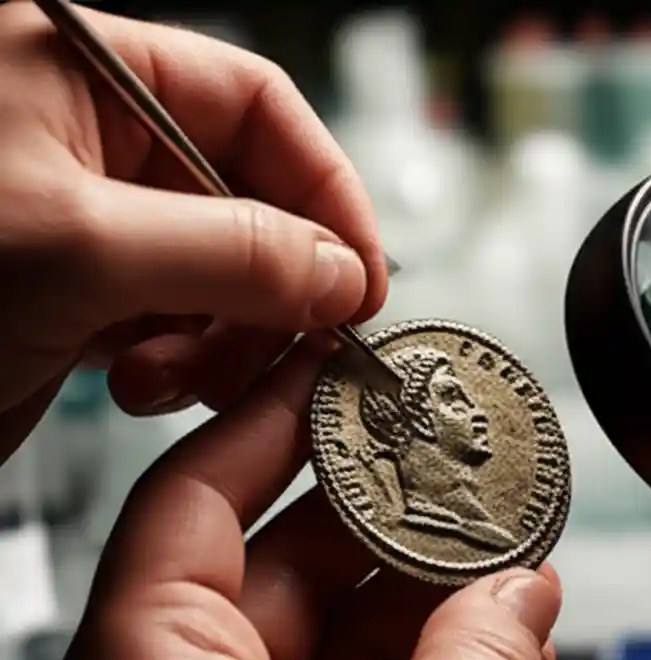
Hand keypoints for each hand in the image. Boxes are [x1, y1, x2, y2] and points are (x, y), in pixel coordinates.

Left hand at [0, 2, 386, 461]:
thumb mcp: (78, 250)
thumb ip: (235, 250)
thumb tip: (345, 271)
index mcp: (83, 74)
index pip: (253, 103)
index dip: (324, 186)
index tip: (361, 270)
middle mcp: (92, 141)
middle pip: (251, 196)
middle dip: (275, 278)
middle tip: (294, 341)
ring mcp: (92, 224)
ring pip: (226, 270)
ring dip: (229, 333)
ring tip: (183, 374)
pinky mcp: (84, 296)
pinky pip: (182, 319)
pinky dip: (188, 360)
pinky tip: (147, 383)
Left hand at [45, 340, 560, 659]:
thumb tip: (525, 597)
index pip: (193, 496)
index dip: (279, 415)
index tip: (342, 362)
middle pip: (282, 555)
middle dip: (391, 504)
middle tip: (454, 455)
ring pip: (328, 630)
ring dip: (422, 588)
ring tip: (503, 549)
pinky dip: (418, 657)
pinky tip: (488, 630)